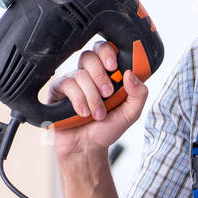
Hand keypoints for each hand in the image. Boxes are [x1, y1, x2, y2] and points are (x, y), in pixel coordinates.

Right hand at [44, 39, 148, 157]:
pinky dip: (79, 100)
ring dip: (92, 97)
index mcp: (105, 74)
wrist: (87, 148)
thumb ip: (139, 94)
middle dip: (100, 75)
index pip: (103, 50)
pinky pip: (67, 85)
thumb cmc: (106, 129)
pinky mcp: (58, 91)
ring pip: (81, 74)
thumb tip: (130, 73)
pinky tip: (83, 113)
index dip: (107, 52)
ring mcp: (72, 82)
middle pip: (89, 56)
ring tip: (98, 115)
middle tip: (108, 94)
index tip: (114, 66)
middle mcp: (88, 75)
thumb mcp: (131, 113)